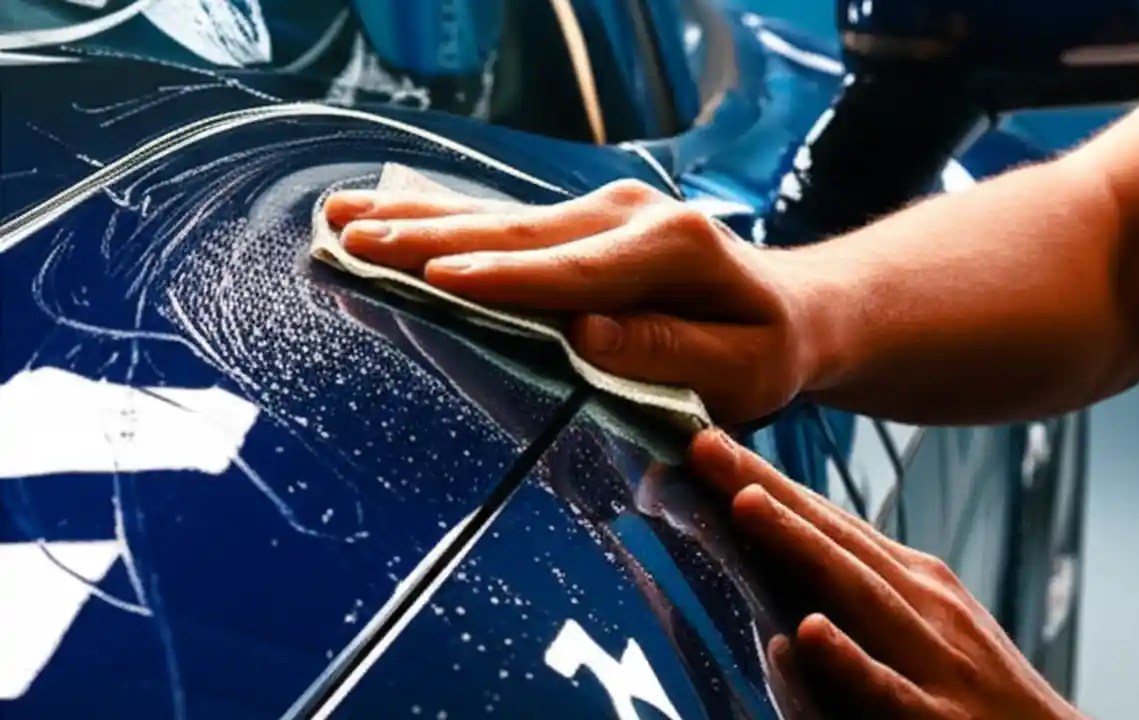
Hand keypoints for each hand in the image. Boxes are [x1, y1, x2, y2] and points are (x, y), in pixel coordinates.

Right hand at [324, 181, 827, 423]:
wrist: (782, 308)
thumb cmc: (761, 350)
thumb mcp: (743, 369)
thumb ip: (670, 352)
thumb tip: (588, 336)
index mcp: (673, 248)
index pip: (576, 270)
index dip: (507, 278)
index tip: (437, 278)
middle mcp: (628, 214)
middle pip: (518, 232)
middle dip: (431, 239)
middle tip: (353, 240)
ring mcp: (600, 209)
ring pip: (496, 218)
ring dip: (415, 219)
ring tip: (341, 217)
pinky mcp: (578, 221)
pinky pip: (501, 222)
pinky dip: (438, 219)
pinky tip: (382, 212)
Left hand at [686, 430, 1084, 719]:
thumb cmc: (967, 693)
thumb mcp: (918, 627)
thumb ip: (854, 594)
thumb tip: (777, 559)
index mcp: (910, 580)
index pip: (827, 519)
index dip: (764, 478)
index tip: (704, 440)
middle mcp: (922, 605)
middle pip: (832, 538)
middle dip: (765, 488)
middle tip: (702, 445)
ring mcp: (932, 661)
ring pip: (857, 595)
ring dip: (799, 546)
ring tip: (743, 503)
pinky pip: (888, 691)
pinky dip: (849, 661)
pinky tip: (810, 633)